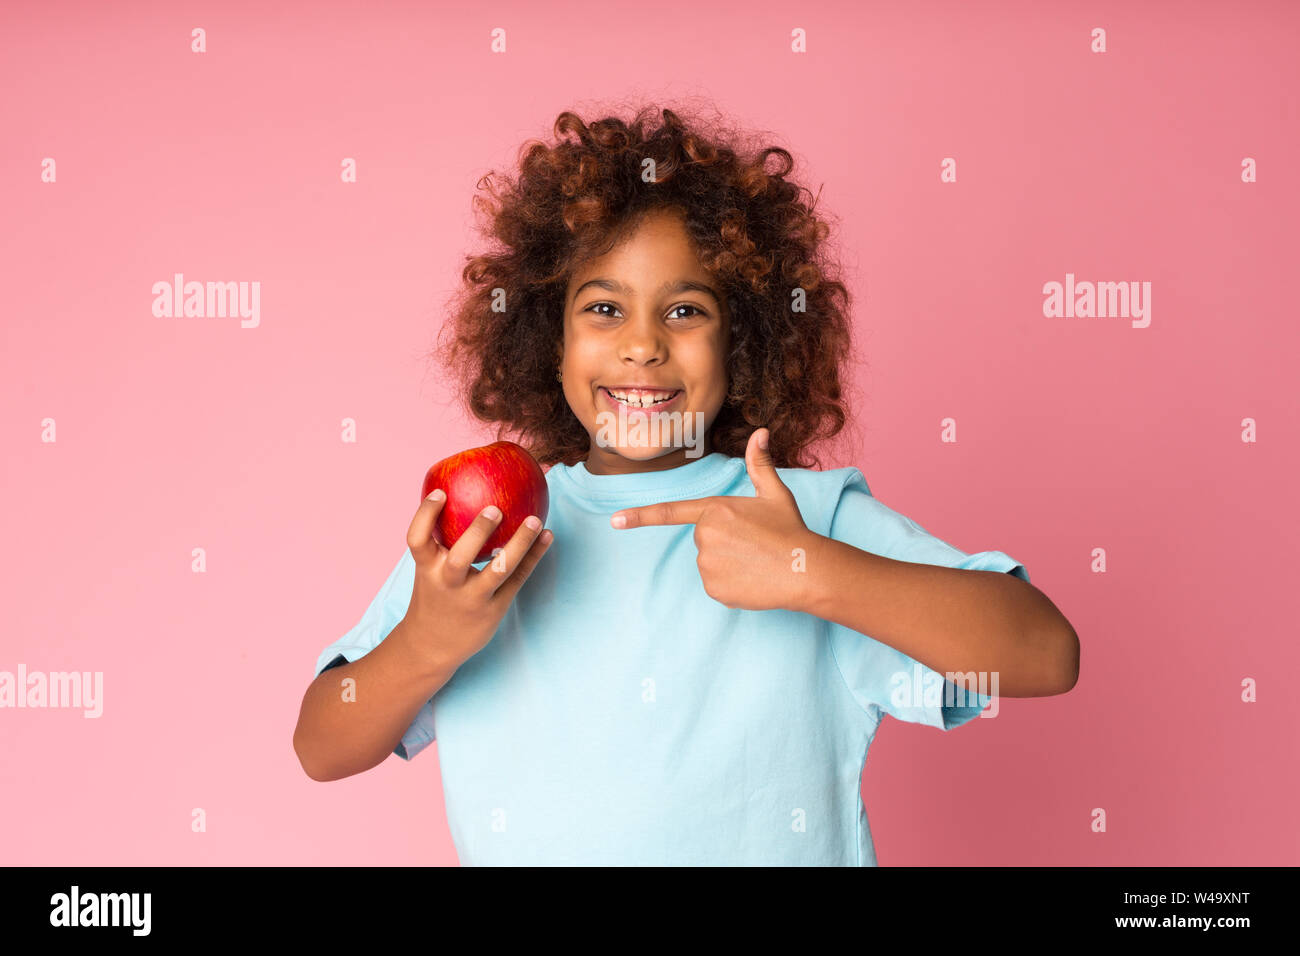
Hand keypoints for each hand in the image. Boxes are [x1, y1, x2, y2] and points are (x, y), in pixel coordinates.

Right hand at [402, 493, 553, 672]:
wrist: (431, 646)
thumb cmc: (434, 596)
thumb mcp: (427, 570)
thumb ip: (440, 542)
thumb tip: (457, 494)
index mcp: (426, 568)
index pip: (418, 539)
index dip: (426, 515)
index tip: (440, 492)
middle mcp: (447, 583)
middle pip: (461, 557)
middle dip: (477, 532)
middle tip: (495, 508)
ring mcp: (472, 598)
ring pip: (498, 569)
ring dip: (519, 543)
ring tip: (535, 520)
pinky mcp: (494, 609)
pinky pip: (518, 578)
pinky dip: (534, 555)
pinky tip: (548, 536)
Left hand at [610, 428, 819, 612]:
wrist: (806, 569)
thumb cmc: (790, 529)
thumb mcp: (775, 493)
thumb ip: (760, 464)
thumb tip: (761, 432)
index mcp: (714, 509)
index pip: (669, 512)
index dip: (639, 516)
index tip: (614, 521)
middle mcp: (705, 536)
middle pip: (704, 540)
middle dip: (725, 542)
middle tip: (754, 545)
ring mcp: (708, 564)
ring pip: (710, 564)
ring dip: (729, 564)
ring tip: (756, 562)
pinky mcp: (714, 589)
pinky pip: (717, 585)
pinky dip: (732, 584)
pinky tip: (753, 580)